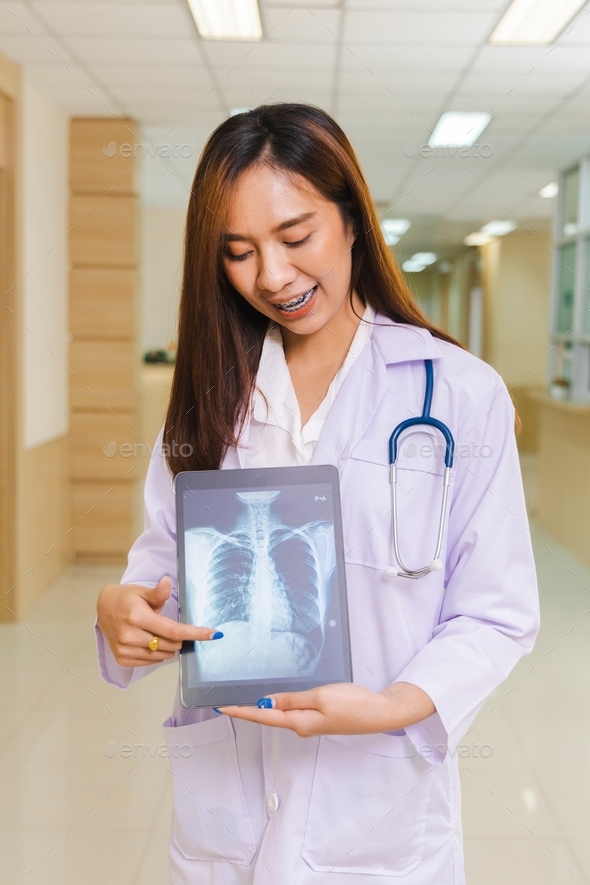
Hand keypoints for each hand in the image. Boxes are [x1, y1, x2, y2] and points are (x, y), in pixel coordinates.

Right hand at [97, 575, 221, 667]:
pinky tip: (150, 641)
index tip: (213, 634)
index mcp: (137, 617)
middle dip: (179, 638)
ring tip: (158, 633)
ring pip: (161, 655)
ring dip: (168, 647)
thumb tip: (168, 582)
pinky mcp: (122, 659)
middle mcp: (130, 636)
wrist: (104, 608)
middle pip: (170, 645)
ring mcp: (125, 649)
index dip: (195, 633)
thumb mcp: (143, 592)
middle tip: (172, 627)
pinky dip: (157, 653)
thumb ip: (159, 592)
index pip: (173, 631)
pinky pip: (150, 662)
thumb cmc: (127, 598)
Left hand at [215, 681, 434, 737]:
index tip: (221, 707)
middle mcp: (302, 725)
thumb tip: (265, 704)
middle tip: (226, 701)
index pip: (263, 716)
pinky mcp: (321, 717)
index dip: (241, 711)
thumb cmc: (354, 704)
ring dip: (261, 708)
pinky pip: (293, 711)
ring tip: (243, 699)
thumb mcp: (321, 697)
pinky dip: (279, 705)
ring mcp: (312, 722)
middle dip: (246, 710)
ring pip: (279, 715)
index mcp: (299, 722)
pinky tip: (275, 699)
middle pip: (268, 718)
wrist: (381, 712)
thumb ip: (293, 700)